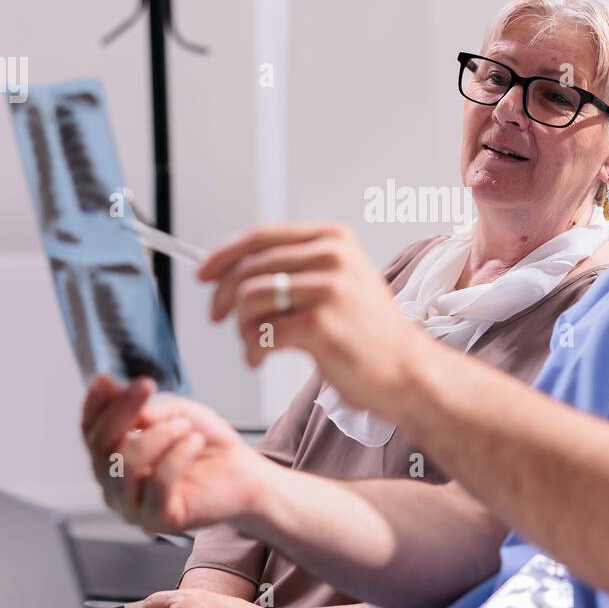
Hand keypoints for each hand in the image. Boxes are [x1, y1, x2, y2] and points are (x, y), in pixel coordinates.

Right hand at [80, 375, 270, 531]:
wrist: (242, 472)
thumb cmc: (204, 442)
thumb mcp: (177, 412)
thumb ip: (151, 411)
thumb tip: (133, 415)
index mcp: (113, 455)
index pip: (90, 430)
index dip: (95, 404)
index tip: (108, 380)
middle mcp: (113, 483)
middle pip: (101, 445)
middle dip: (123, 410)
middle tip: (146, 385)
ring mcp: (131, 505)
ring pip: (124, 464)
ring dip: (157, 435)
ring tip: (185, 424)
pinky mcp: (157, 520)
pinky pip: (157, 482)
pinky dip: (177, 455)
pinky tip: (195, 442)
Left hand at [197, 221, 429, 410]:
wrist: (405, 370)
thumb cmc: (366, 333)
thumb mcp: (337, 281)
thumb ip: (295, 268)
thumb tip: (231, 269)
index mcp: (333, 238)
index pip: (261, 237)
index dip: (224, 255)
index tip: (204, 275)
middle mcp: (331, 256)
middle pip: (249, 267)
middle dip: (224, 297)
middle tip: (220, 319)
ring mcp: (327, 288)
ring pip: (249, 298)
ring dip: (240, 326)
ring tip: (251, 343)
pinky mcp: (320, 324)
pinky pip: (261, 331)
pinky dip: (251, 349)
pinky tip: (260, 358)